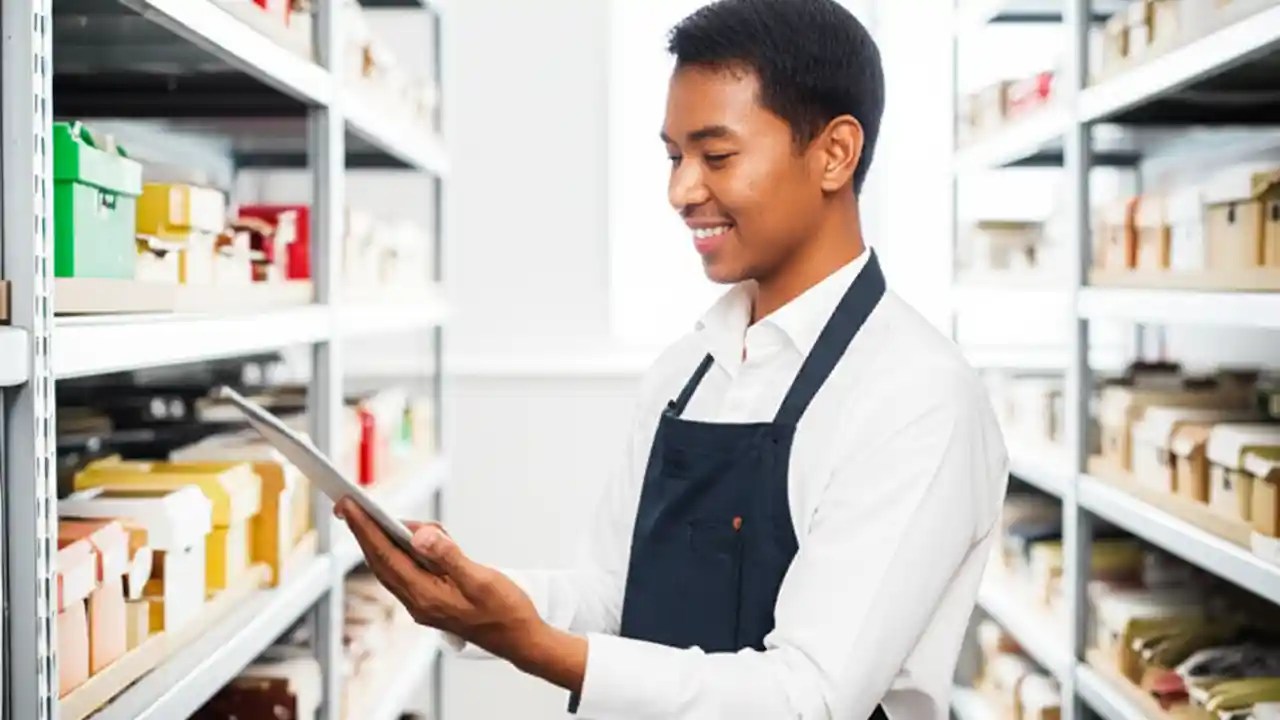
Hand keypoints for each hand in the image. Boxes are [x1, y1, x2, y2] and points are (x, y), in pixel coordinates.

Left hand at [335, 498, 584, 690]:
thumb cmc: (505, 611)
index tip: (350, 506)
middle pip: (381, 562)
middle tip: (348, 505)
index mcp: (426, 597)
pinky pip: (407, 572)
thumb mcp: (481, 579)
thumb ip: (449, 556)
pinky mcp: (432, 601)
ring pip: (392, 567)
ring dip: (381, 541)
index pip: (386, 557)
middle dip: (363, 533)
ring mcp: (423, 604)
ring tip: (381, 516)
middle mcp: (418, 603)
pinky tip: (410, 538)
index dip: (366, 529)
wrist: (520, 639)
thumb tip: (418, 535)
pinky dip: (400, 552)